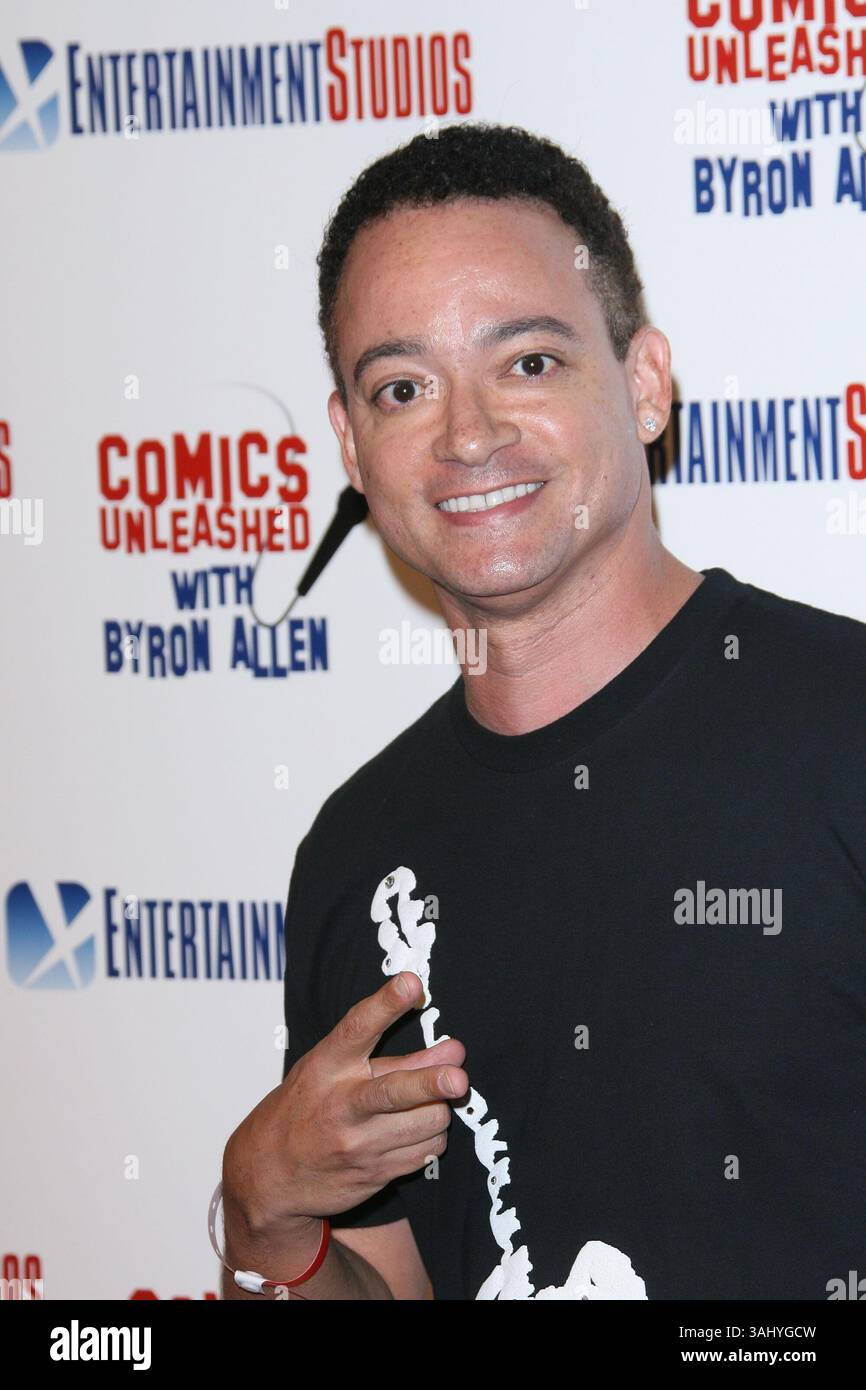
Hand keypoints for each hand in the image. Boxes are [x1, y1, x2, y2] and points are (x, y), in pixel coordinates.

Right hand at [223, 970, 467, 1233]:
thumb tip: (456, 1049)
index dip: (386, 1004)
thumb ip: (398, 1059)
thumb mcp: (337, 1071)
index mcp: (327, 1066)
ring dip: (440, 1109)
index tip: (411, 983)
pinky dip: (433, 1138)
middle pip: (395, 1092)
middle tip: (458, 1078)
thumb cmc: (307, 1108)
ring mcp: (357, 1145)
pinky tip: (418, 1132)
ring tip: (429, 1104)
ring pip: (426, 1122)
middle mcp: (341, 1105)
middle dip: (430, 1084)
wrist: (269, 1175)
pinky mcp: (374, 1175)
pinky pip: (427, 1153)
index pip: (358, 1028)